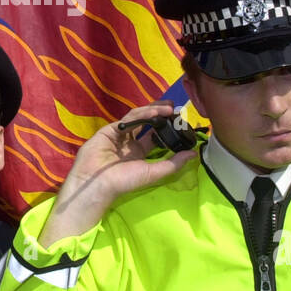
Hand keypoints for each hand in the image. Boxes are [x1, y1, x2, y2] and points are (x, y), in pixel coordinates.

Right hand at [41, 102, 196, 243]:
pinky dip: (142, 114)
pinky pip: (128, 119)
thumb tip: (193, 154)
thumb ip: (173, 164)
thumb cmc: (124, 181)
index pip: (155, 136)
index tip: (180, 122)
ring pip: (138, 117)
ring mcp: (119, 134)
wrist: (97, 183)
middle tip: (176, 108)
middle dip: (161, 114)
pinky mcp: (110, 129)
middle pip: (147, 123)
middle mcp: (129, 142)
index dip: (167, 128)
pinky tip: (155, 112)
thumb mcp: (153, 173)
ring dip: (154, 111)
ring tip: (169, 107)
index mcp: (139, 153)